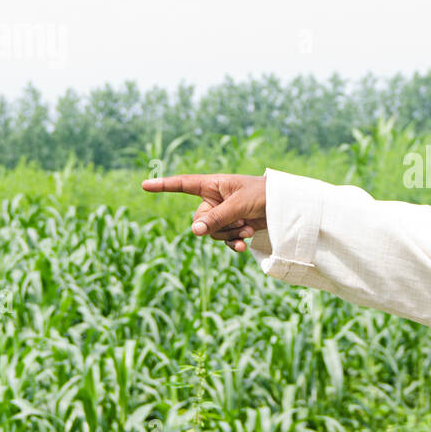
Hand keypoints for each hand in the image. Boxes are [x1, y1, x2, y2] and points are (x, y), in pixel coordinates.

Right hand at [141, 173, 266, 251]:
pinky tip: (242, 247)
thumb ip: (217, 218)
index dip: (164, 185)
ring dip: (229, 234)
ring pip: (211, 233)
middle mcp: (215, 199)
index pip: (183, 184)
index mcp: (213, 185)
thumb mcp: (239, 205)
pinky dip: (232, 243)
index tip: (145, 185)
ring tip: (248, 228)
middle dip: (217, 226)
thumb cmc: (264, 195)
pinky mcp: (233, 227)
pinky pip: (223, 240)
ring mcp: (223, 214)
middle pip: (199, 220)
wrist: (286, 207)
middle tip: (239, 223)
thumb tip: (194, 232)